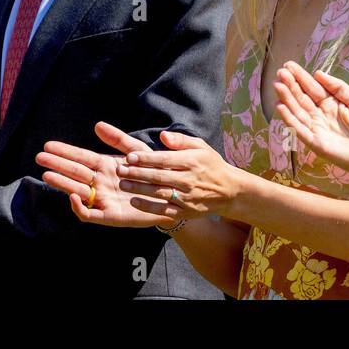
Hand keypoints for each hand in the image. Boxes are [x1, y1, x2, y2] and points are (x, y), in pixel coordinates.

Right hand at [35, 122, 178, 227]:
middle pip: (75, 172)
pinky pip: (89, 213)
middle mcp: (101, 183)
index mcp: (106, 167)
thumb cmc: (153, 173)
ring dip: (63, 183)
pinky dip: (79, 207)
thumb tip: (97, 124)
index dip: (65, 152)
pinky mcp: (109, 216)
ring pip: (77, 191)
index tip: (48, 145)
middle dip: (58, 165)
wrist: (171, 197)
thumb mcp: (137, 151)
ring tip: (47, 175)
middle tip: (40, 158)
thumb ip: (118, 139)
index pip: (81, 157)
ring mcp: (104, 199)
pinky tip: (73, 195)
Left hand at [114, 127, 240, 217]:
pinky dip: (149, 206)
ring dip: (139, 189)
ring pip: (159, 193)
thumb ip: (181, 140)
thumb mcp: (200, 147)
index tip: (129, 157)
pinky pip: (164, 210)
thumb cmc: (210, 164)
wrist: (229, 190)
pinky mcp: (186, 212)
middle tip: (119, 170)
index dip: (146, 159)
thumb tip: (162, 136)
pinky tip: (134, 201)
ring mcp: (187, 197)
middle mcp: (189, 180)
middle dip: (137, 173)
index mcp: (191, 161)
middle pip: (159, 176)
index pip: (165, 159)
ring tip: (122, 184)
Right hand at [273, 61, 348, 182]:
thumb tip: (317, 72)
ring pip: (298, 111)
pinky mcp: (316, 143)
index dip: (301, 77)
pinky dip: (289, 119)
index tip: (289, 65)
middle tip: (280, 71)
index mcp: (331, 104)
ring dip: (287, 98)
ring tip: (278, 84)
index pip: (312, 88)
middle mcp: (321, 116)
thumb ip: (338, 87)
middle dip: (291, 85)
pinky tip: (280, 106)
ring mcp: (317, 129)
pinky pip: (299, 129)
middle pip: (302, 98)